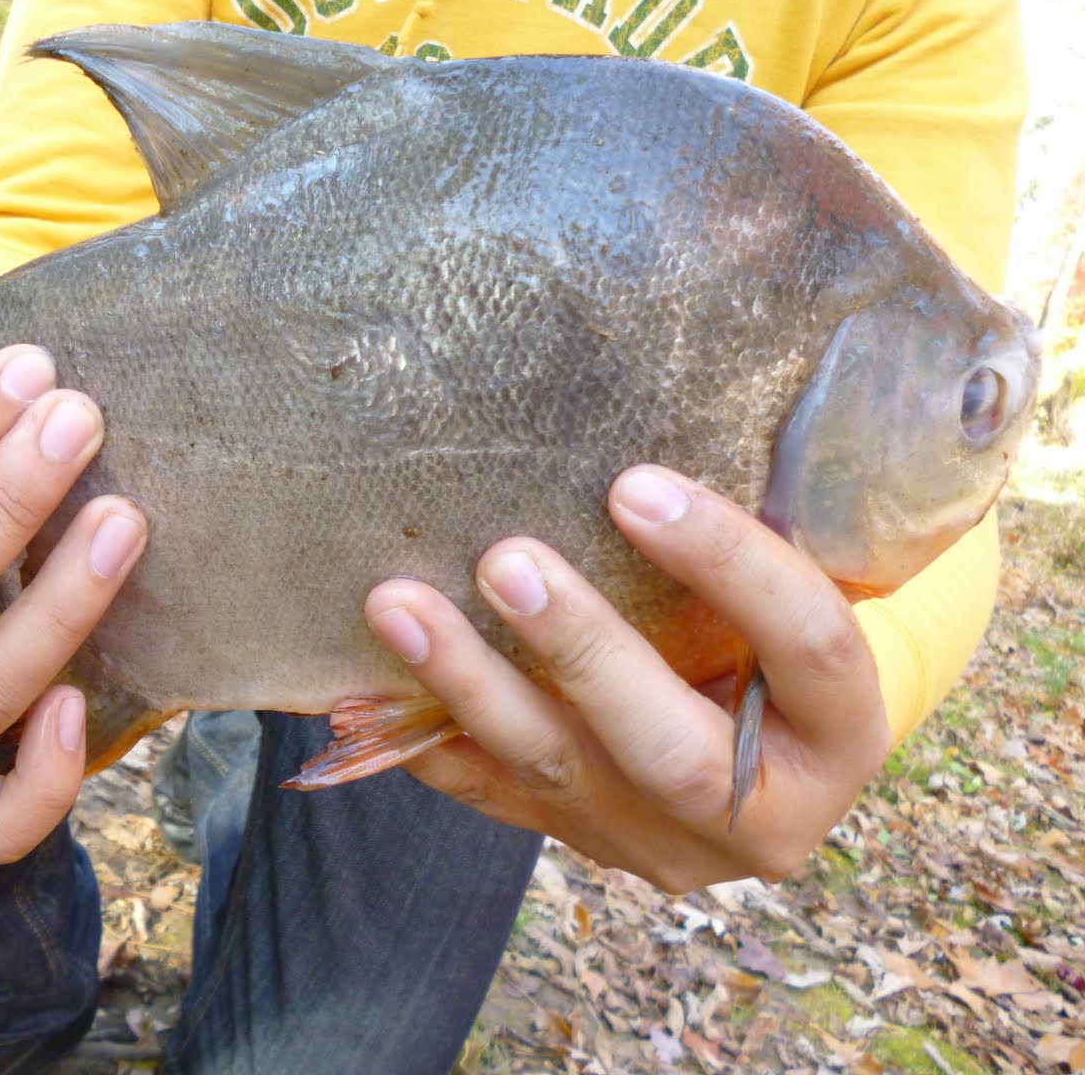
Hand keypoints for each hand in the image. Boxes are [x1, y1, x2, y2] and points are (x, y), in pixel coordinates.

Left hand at [365, 464, 891, 892]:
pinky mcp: (584, 843)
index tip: (635, 484)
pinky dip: (426, 735)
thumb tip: (687, 363)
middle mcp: (760, 816)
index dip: (729, 565)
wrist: (761, 752)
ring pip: (558, 771)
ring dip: (468, 684)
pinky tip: (364, 684)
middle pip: (670, 748)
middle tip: (504, 561)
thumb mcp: (806, 583)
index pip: (808, 648)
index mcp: (842, 735)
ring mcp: (662, 844)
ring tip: (395, 605)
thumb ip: (763, 517)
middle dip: (580, 652)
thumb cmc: (775, 632)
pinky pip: (493, 794)